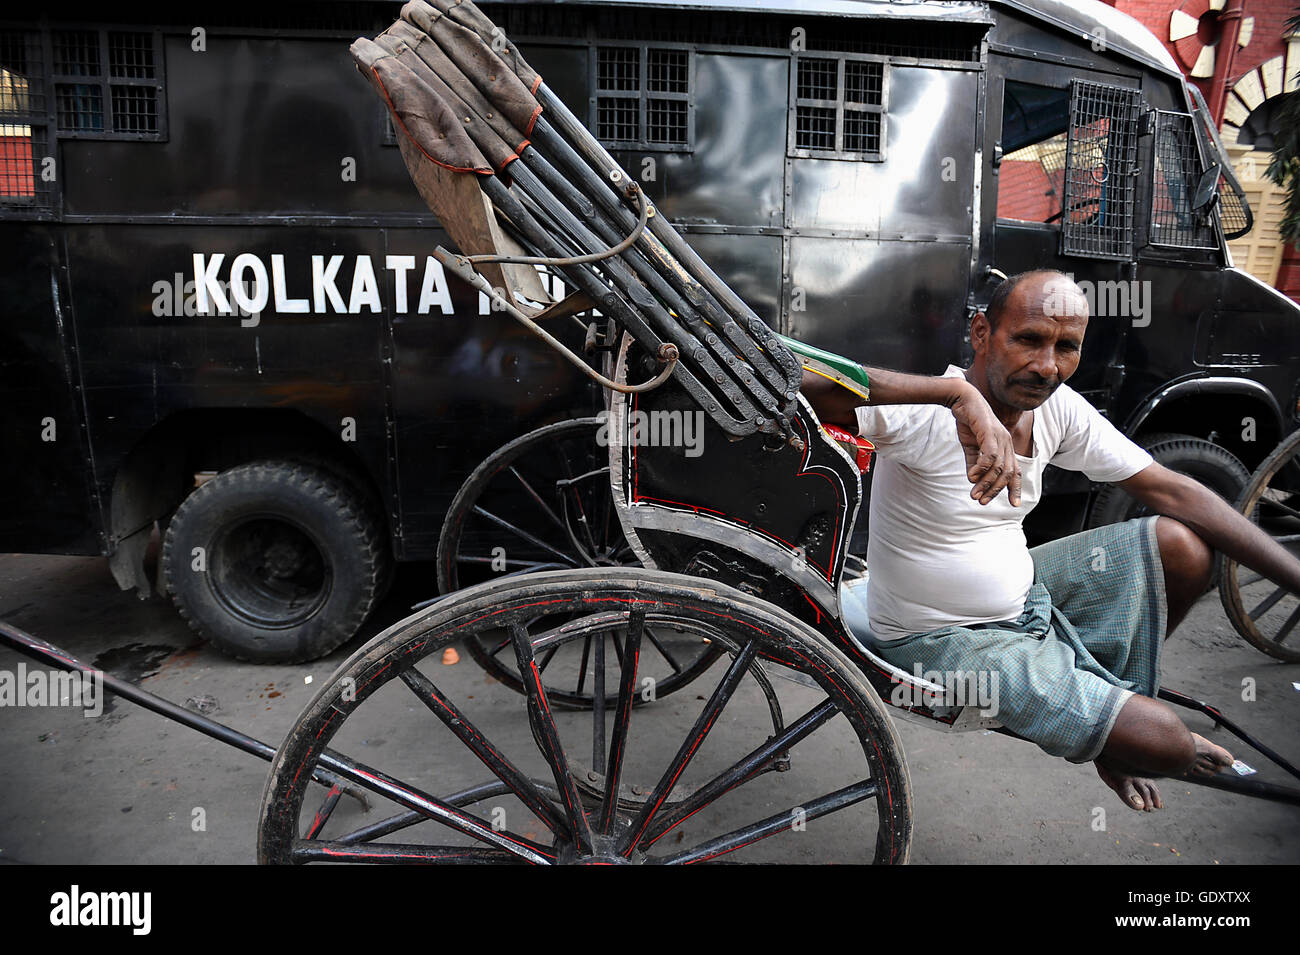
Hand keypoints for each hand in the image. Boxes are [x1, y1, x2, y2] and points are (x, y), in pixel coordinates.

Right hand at [950, 383, 1020, 505]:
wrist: (962, 399)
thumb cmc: (968, 420)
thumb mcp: (970, 446)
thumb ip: (973, 463)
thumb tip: (973, 481)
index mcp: (1005, 446)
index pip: (1015, 471)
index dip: (1015, 488)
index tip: (1015, 504)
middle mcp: (1007, 442)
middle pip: (1007, 473)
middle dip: (995, 491)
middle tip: (981, 502)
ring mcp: (1000, 437)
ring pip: (998, 468)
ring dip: (986, 483)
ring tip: (974, 494)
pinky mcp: (990, 432)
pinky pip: (990, 455)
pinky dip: (982, 468)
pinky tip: (971, 476)